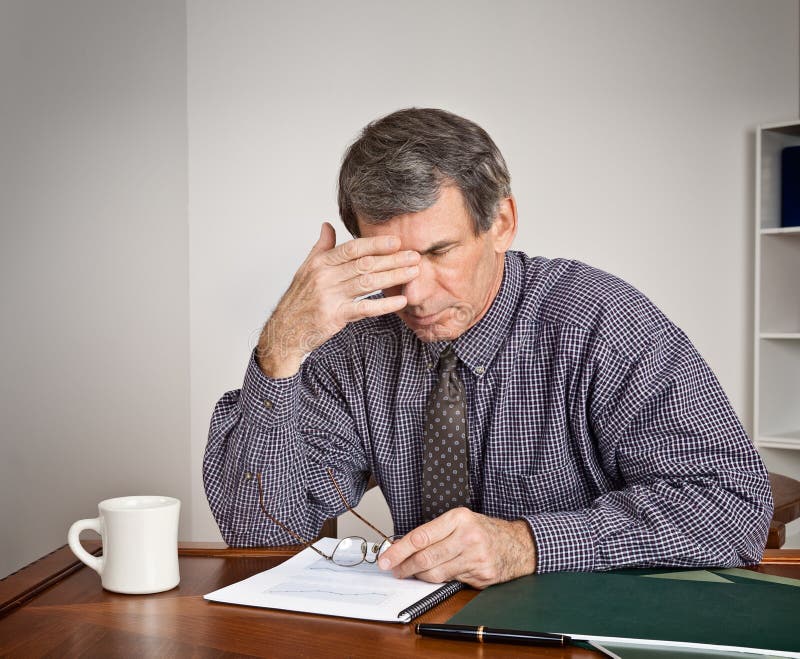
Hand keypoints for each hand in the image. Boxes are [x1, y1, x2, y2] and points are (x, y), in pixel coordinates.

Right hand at [256, 222, 420, 377]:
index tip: (397, 241)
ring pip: (367, 283)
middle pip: (364, 264)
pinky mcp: (335, 316)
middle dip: (392, 259)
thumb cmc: (298, 300)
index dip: (376, 243)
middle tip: (414, 255)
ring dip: (393, 277)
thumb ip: (321, 247)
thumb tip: (327, 226)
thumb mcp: (306, 270)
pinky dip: (384, 305)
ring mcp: (330, 297)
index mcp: (320, 263)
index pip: (352, 248)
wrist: (284, 331)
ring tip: (413, 273)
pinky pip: (365, 309)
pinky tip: (400, 301)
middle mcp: (325, 277)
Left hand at [377, 508, 536, 588]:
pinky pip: (450, 581)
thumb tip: (403, 546)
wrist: (517, 544)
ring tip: (411, 572)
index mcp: (459, 518)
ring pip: (435, 573)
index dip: (399, 550)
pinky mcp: (481, 576)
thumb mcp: (460, 521)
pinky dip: (438, 579)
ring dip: (418, 575)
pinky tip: (434, 574)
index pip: (421, 536)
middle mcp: (468, 537)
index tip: (386, 558)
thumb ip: (434, 532)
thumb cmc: (484, 530)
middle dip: (404, 567)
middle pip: (425, 558)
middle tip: (393, 569)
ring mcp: (476, 558)